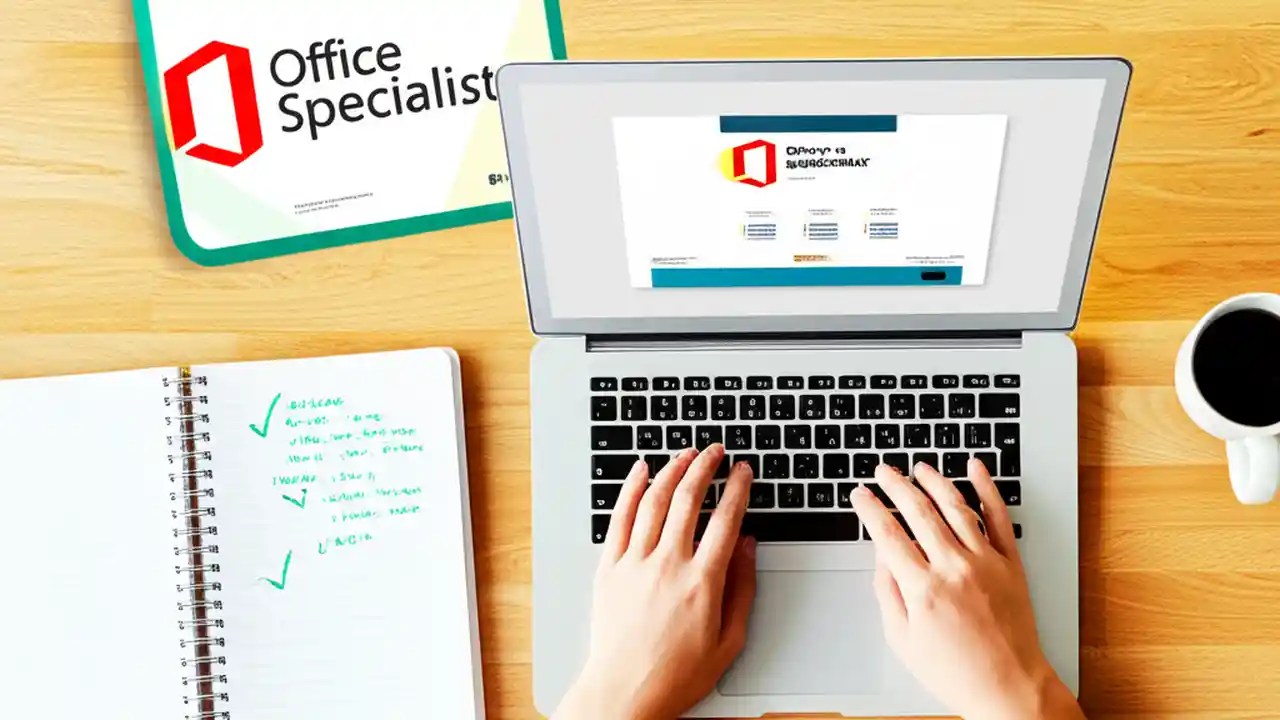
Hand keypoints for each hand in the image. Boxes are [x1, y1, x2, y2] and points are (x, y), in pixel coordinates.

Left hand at [555, 445, 756, 719]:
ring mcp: (634, 563)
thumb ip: (742, 587)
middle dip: (706, 466)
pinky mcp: (609, 567)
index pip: (725, 519)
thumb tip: (747, 545)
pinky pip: (620, 517)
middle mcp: (668, 565)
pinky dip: (631, 488)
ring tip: (686, 454)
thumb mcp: (729, 639)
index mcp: (702, 582)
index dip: (737, 488)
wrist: (624, 692)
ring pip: (655, 500)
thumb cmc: (676, 674)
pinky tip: (641, 471)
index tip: (743, 471)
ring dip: (673, 470)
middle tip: (716, 452)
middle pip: (689, 498)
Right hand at [850, 461, 1083, 719]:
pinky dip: (988, 489)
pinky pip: (999, 517)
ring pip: (956, 506)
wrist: (1010, 687)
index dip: (870, 508)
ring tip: (919, 467)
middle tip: (884, 472)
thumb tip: (882, 557)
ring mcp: (986, 562)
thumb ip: (888, 593)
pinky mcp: (1011, 564)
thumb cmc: (957, 672)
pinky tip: (976, 469)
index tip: (861, 495)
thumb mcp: (903, 640)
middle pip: (918, 511)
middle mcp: (954, 568)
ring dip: (934, 481)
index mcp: (923, 589)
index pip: (888, 534)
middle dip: (896, 485)